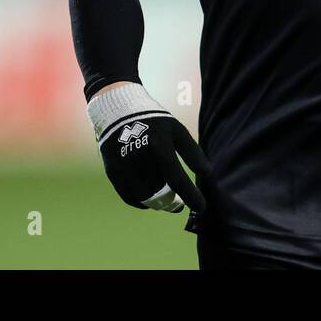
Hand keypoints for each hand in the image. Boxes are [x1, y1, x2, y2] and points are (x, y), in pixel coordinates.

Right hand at [86, 82, 211, 212]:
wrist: (120, 113)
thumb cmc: (155, 124)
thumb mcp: (177, 131)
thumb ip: (192, 152)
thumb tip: (207, 172)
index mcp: (159, 145)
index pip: (177, 178)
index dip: (191, 196)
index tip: (201, 208)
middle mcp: (140, 157)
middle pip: (160, 191)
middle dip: (173, 200)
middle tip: (179, 202)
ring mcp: (124, 166)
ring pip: (145, 197)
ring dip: (157, 201)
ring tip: (165, 197)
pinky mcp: (113, 172)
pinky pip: (128, 196)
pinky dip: (141, 202)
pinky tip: (150, 200)